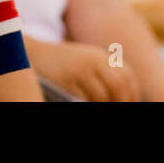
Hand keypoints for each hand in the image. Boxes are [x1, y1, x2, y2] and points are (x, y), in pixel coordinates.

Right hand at [26, 38, 141, 101]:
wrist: (31, 53)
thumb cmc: (60, 64)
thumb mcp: (84, 61)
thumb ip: (102, 72)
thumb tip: (120, 96)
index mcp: (100, 56)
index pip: (127, 76)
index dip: (132, 94)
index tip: (130, 104)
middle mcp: (92, 60)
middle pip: (118, 86)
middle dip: (121, 102)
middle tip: (116, 108)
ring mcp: (79, 70)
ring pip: (102, 96)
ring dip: (103, 105)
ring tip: (96, 105)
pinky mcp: (65, 81)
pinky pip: (83, 100)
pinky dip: (86, 105)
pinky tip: (82, 104)